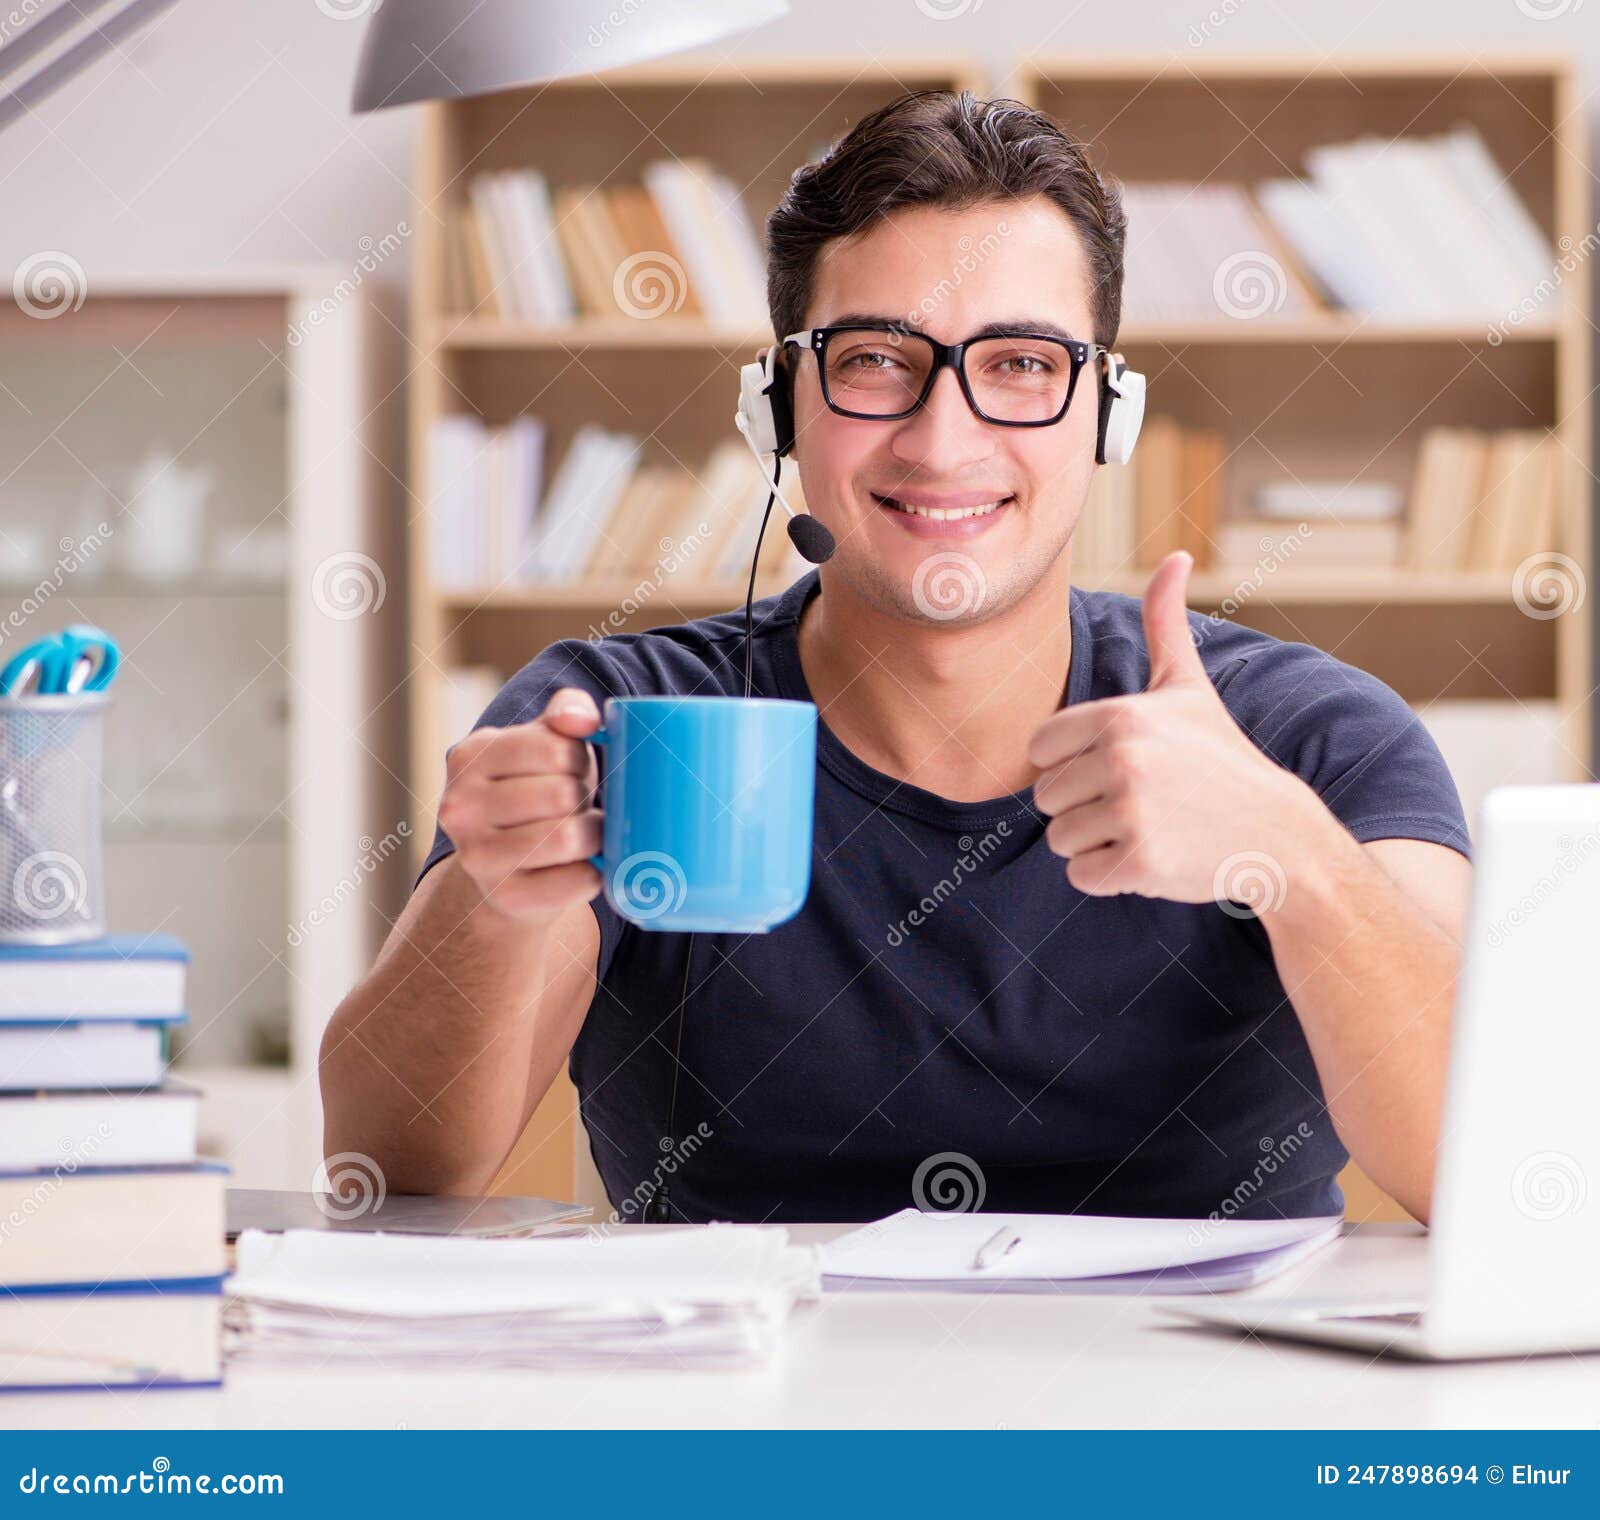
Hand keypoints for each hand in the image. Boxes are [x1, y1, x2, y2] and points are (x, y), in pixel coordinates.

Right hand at [436, 687, 604, 921]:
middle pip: (563, 794)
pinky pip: (578, 880)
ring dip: (594, 835)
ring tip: (585, 833)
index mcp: (469, 757)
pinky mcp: (506, 898)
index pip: (557, 748)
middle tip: (575, 807)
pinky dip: (595, 871)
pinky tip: (583, 865)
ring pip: (569, 837)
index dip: (578, 759)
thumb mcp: (545, 745)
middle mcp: (460, 807)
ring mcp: (477, 857)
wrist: (508, 871)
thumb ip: (566, 713)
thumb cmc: (536, 795)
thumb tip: (582, 719)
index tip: (569, 770)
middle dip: (584, 799)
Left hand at [1028, 551, 1320, 902]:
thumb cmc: (1222, 760)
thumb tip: (1175, 554)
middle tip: (1142, 803)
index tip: (1119, 766)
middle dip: (1083, 807)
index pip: (1041, 750)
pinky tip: (1156, 857)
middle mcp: (1121, 759)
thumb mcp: (1189, 688)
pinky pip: (1082, 876)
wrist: (1278, 835)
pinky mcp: (1139, 862)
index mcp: (1120, 715)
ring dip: (1095, 843)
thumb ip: (1165, 623)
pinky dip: (1110, 877)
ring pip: (1060, 839)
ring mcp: (1130, 812)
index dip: (1072, 763)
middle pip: (1045, 798)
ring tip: (1150, 828)